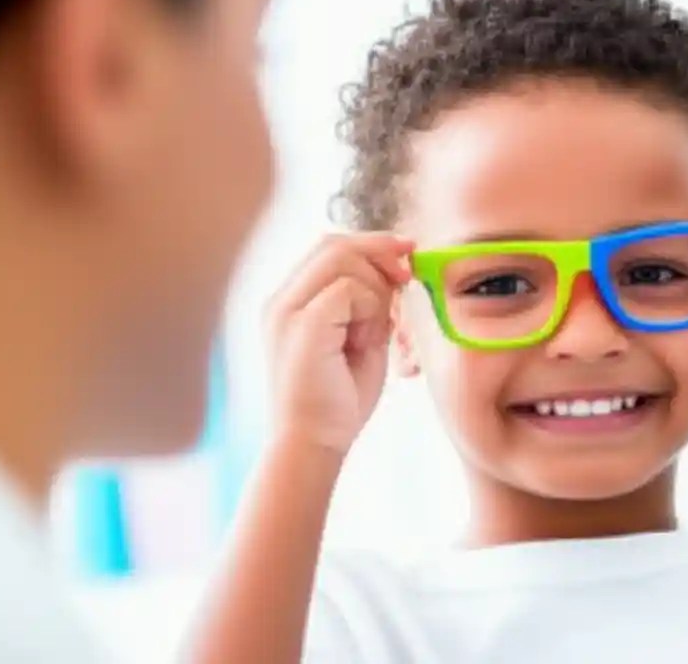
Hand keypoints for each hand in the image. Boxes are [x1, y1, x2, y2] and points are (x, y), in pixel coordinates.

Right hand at [266, 233, 413, 455]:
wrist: (313, 445)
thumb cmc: (338, 400)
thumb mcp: (362, 338)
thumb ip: (372, 301)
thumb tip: (397, 263)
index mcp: (290, 302)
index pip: (330, 246)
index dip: (372, 244)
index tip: (407, 258)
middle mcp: (280, 300)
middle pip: (335, 243)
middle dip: (380, 254)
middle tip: (407, 280)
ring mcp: (285, 311)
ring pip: (343, 259)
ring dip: (376, 291)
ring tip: (373, 334)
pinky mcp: (301, 325)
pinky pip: (347, 289)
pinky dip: (370, 310)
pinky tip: (367, 342)